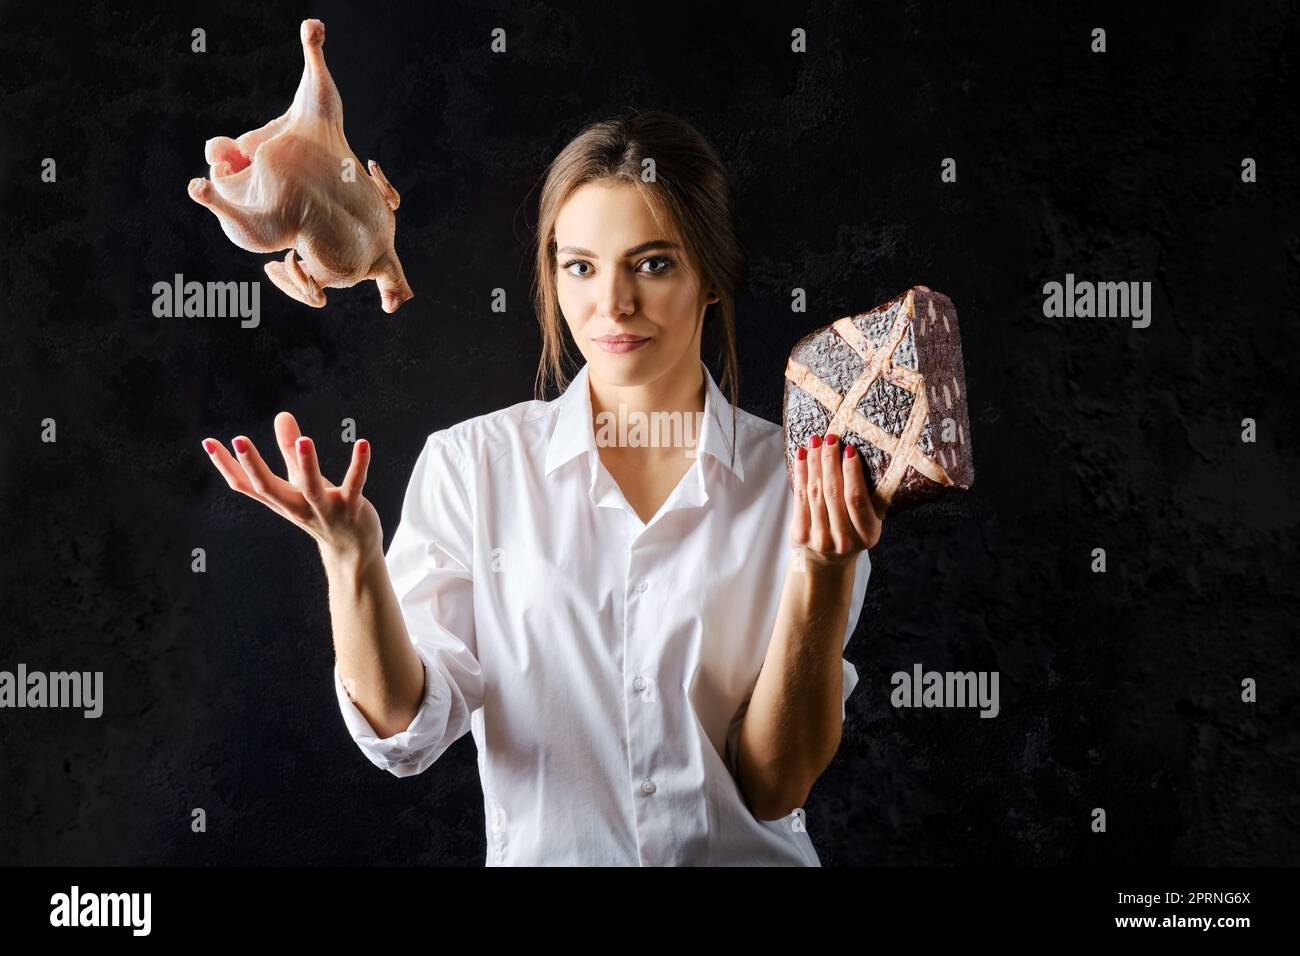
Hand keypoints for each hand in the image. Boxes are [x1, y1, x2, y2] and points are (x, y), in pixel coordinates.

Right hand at [201, 411, 381, 564]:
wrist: (353, 550)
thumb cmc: (322, 511)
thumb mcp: (302, 481)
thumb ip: (291, 449)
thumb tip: (281, 414)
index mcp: (280, 500)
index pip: (246, 485)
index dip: (226, 466)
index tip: (207, 442)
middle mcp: (296, 508)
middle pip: (268, 489)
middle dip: (253, 465)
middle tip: (238, 439)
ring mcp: (324, 511)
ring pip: (311, 489)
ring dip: (307, 464)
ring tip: (305, 439)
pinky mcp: (352, 509)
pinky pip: (355, 486)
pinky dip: (359, 466)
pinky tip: (363, 444)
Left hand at [789, 432, 883, 571]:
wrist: (827, 564)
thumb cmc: (851, 535)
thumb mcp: (868, 523)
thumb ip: (867, 499)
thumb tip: (856, 456)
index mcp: (867, 535)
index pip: (856, 498)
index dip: (852, 472)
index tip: (849, 449)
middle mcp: (843, 539)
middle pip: (833, 492)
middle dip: (830, 461)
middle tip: (830, 438)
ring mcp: (820, 538)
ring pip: (815, 492)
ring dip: (815, 463)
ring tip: (816, 442)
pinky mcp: (800, 533)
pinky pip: (800, 497)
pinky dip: (801, 473)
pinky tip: (803, 456)